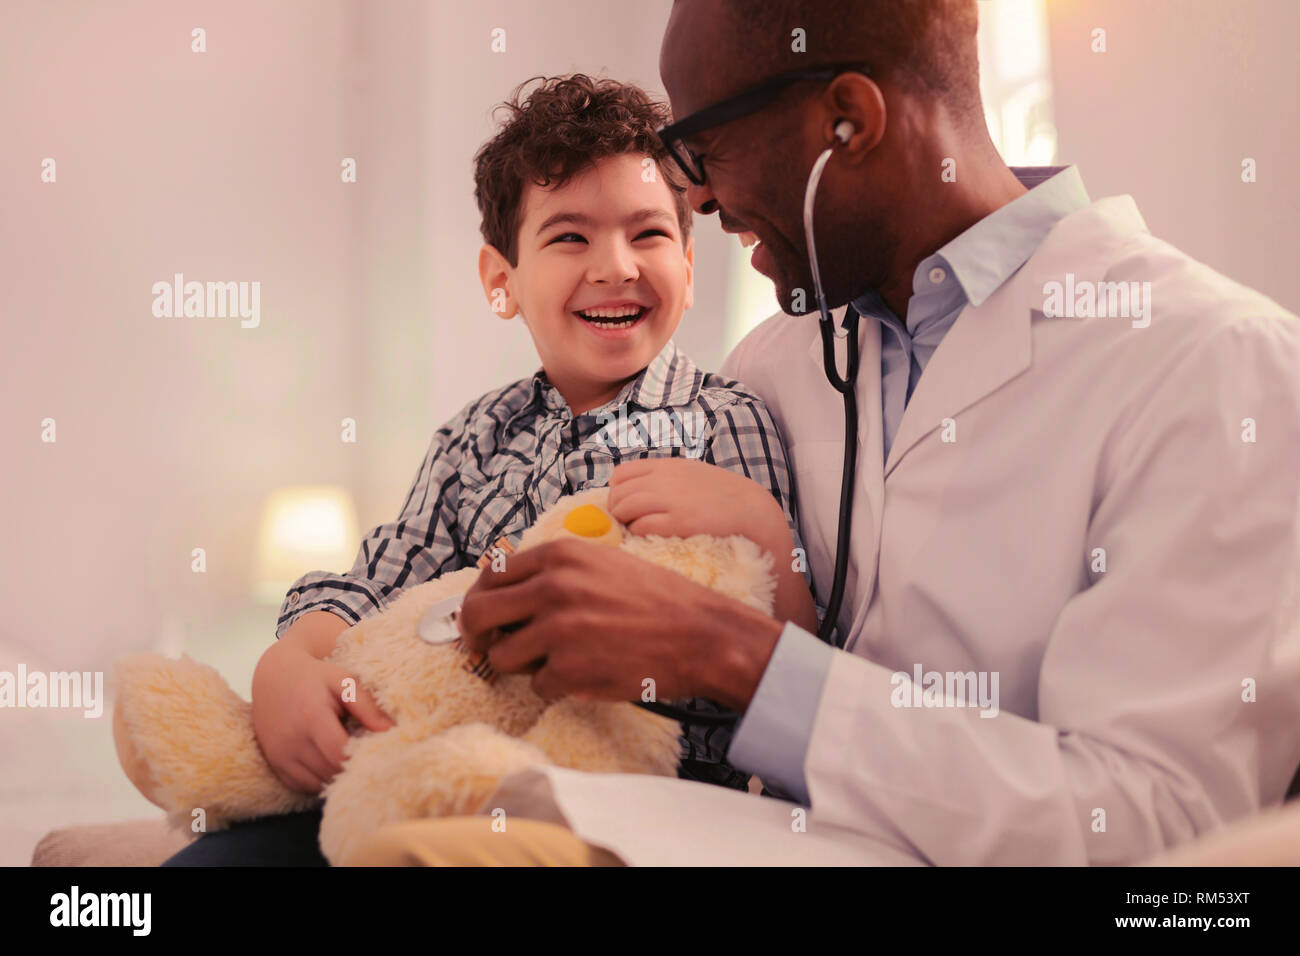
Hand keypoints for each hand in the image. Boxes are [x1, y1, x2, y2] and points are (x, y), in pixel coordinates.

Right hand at [251, 639, 393, 793]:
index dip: (361, 759)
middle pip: (331, 772)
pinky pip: (303, 786)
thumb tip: (392, 731)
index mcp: (310, 717)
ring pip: (318, 784)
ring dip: (338, 777)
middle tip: (370, 759)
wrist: (274, 676)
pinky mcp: (275, 764)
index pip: (340, 754)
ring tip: (351, 760)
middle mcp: (291, 740)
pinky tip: (331, 764)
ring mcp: (280, 755)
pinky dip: (320, 780)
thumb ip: (367, 706)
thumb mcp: (344, 681)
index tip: (379, 753)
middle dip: (353, 769)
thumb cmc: (315, 677)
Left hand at [456, 537, 783, 709]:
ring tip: (557, 662)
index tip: (482, 619)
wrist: (702, 635)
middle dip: (477, 636)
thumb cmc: (657, 601)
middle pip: (477, 614)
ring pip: (501, 657)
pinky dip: (556, 687)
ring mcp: (558, 629)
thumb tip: (504, 592)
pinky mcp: (569, 669)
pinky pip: (537, 686)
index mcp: (559, 555)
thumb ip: (554, 572)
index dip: (479, 600)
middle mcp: (553, 587)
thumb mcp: (602, 565)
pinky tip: (587, 675)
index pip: (490, 575)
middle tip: (487, 649)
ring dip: (522, 666)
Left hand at [608, 458, 790, 550]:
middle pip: (619, 493)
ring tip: (634, 531)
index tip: (623, 506)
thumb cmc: (720, 495)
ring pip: (625, 508)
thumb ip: (663, 478)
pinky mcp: (678, 522)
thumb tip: (634, 492)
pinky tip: (648, 536)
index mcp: (666, 466)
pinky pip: (641, 526)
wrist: (750, 509)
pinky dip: (638, 533)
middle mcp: (665, 480)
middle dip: (616, 511)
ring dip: (624, 522)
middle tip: (626, 524)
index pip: (621, 474)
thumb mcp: (690, 474)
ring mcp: (671, 500)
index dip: (616, 492)